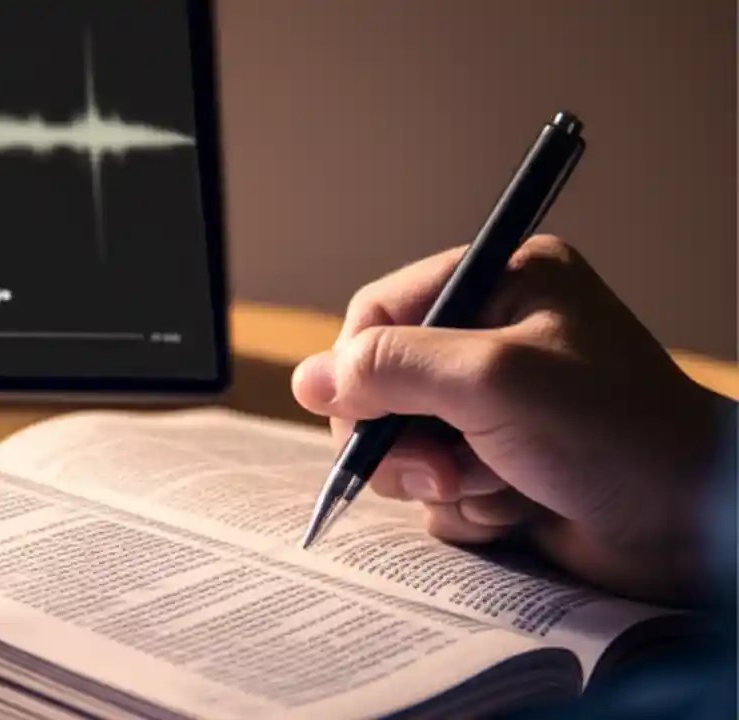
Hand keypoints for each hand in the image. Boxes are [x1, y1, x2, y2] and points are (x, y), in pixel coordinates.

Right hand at [291, 235, 735, 606]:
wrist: (692, 526)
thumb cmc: (613, 433)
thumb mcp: (493, 381)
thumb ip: (393, 369)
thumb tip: (306, 379)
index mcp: (501, 286)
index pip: (382, 310)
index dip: (356, 365)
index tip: (355, 414)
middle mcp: (493, 341)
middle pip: (381, 384)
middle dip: (401, 436)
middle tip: (438, 466)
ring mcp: (494, 407)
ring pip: (403, 444)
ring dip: (437, 478)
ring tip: (493, 486)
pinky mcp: (498, 464)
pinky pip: (436, 488)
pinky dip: (466, 507)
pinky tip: (516, 507)